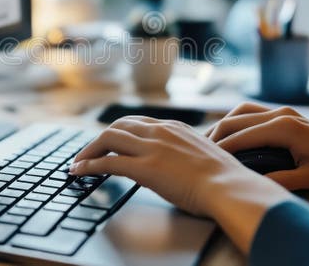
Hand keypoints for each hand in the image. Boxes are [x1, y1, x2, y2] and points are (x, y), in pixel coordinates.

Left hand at [70, 116, 293, 252]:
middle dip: (100, 139)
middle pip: (119, 126)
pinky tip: (80, 172)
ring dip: (89, 150)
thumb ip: (187, 153)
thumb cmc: (224, 178)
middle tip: (89, 152)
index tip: (111, 141)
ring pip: (109, 139)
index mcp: (175, 127)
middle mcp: (160, 131)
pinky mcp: (144, 168)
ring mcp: (151, 148)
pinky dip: (89, 165)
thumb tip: (182, 163)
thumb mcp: (205, 154)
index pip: (138, 122)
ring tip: (79, 162)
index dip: (120, 131)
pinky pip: (108, 162)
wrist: (229, 186)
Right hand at [206, 103, 308, 192]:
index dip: (220, 147)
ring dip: (225, 124)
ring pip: (243, 111)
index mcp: (285, 128)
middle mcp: (281, 114)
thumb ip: (279, 180)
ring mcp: (284, 112)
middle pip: (237, 118)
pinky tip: (231, 135)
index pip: (242, 135)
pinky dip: (238, 121)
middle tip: (197, 150)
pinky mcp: (287, 115)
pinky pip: (254, 113)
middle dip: (216, 133)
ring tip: (210, 143)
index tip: (202, 158)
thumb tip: (250, 184)